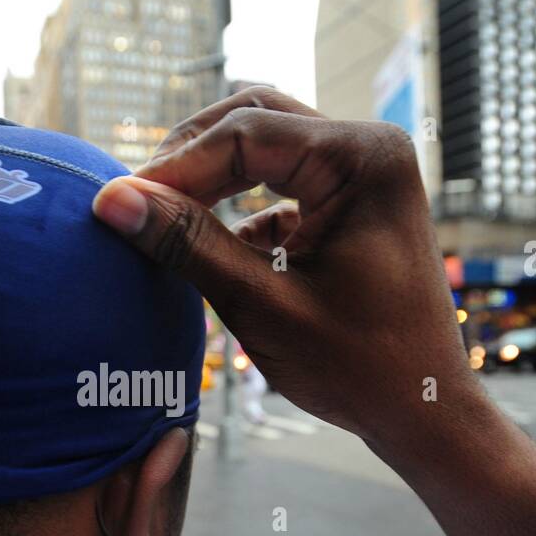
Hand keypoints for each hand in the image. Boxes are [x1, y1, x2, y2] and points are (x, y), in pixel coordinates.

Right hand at [91, 87, 485, 449]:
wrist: (423, 413)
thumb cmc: (360, 367)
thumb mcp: (263, 304)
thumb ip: (188, 243)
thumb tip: (112, 199)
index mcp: (363, 158)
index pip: (245, 135)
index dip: (173, 167)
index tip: (113, 203)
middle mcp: (368, 149)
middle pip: (253, 121)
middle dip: (188, 158)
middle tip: (132, 202)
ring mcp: (361, 176)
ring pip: (263, 147)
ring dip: (208, 178)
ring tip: (157, 217)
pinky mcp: (346, 207)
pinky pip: (278, 184)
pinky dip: (234, 207)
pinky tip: (204, 245)